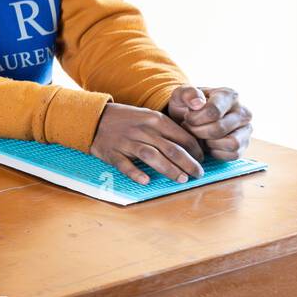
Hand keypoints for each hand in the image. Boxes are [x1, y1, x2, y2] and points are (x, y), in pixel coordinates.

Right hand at [90, 102, 205, 184]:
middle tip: (198, 175)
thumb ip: (166, 129)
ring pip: (152, 156)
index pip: (182, 137)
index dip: (195, 151)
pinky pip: (125, 164)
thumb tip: (190, 146)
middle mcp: (143, 130)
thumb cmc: (126, 120)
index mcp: (155, 120)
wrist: (95, 117)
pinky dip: (135, 173)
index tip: (201, 161)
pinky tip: (146, 180)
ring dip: (169, 169)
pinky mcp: (112, 153)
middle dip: (189, 164)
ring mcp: (127, 142)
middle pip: (171, 149)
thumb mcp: (148, 116)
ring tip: (181, 179)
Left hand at [166, 85, 252, 161]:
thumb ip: (186, 93)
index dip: (195, 118)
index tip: (187, 117)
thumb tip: (198, 103)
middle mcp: (242, 111)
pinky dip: (217, 152)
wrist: (191, 119)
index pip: (213, 111)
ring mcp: (246, 129)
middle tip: (190, 128)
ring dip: (209, 143)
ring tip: (200, 135)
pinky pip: (234, 154)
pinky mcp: (245, 144)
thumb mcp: (180, 95)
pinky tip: (207, 144)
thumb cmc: (187, 106)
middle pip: (219, 129)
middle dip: (198, 131)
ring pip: (232, 143)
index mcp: (228, 95)